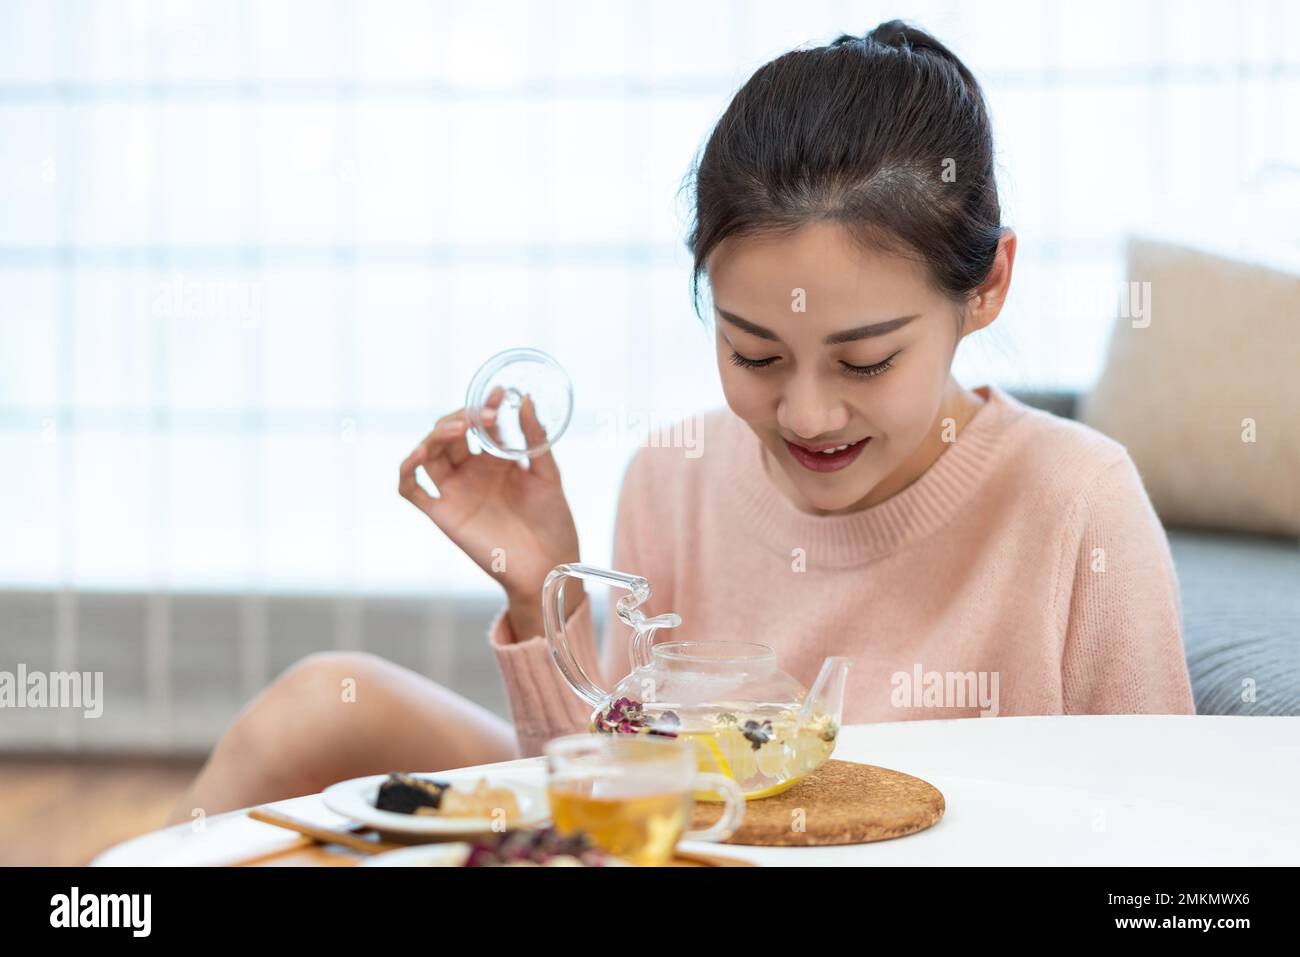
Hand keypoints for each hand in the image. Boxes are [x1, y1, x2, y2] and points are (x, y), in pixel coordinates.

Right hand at [398, 387, 582, 638]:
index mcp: (497, 461)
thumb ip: (535, 438)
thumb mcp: (548, 474)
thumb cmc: (554, 523)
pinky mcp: (443, 514)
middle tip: (482, 414)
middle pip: (450, 435)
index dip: (485, 405)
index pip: (481, 425)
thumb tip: (524, 399)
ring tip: (459, 427)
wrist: (549, 566)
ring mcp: (455, 492)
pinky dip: (408, 469)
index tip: (500, 392)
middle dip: (461, 417)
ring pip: (428, 454)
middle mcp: (472, 473)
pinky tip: (421, 454)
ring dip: (436, 435)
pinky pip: (411, 489)